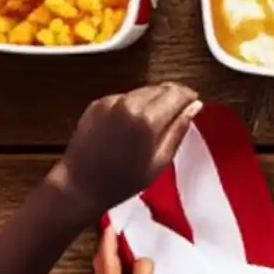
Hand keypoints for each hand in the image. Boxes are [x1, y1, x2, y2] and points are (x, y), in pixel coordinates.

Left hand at [56, 84, 202, 211]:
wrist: (79, 185)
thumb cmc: (122, 181)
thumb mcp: (159, 162)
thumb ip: (178, 130)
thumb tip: (194, 106)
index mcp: (146, 119)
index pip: (176, 93)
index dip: (188, 95)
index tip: (193, 100)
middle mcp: (128, 103)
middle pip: (159, 88)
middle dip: (171, 96)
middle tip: (178, 111)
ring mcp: (110, 101)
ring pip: (142, 91)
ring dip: (152, 99)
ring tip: (154, 120)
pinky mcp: (97, 103)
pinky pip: (124, 97)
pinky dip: (133, 105)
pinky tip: (131, 123)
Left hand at [94, 227, 155, 273]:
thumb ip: (141, 272)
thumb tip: (145, 259)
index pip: (105, 250)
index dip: (109, 234)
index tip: (113, 220)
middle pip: (104, 260)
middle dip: (111, 244)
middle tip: (118, 232)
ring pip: (111, 271)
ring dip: (118, 258)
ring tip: (129, 249)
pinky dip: (126, 273)